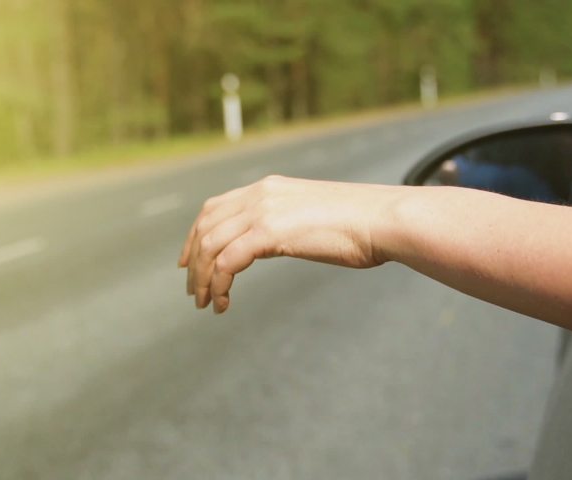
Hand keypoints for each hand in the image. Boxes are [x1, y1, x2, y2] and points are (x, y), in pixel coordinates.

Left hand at [178, 175, 400, 313]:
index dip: (195, 235)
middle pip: (205, 226)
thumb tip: (284, 239)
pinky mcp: (269, 231)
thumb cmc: (361, 224)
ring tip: (205, 302)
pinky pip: (227, 261)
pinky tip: (222, 302)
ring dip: (202, 278)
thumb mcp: (314, 216)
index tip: (188, 261)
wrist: (382, 220)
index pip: (215, 207)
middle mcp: (260, 194)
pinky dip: (218, 284)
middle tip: (193, 291)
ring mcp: (263, 210)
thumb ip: (291, 222)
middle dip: (193, 261)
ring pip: (210, 245)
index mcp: (269, 188)